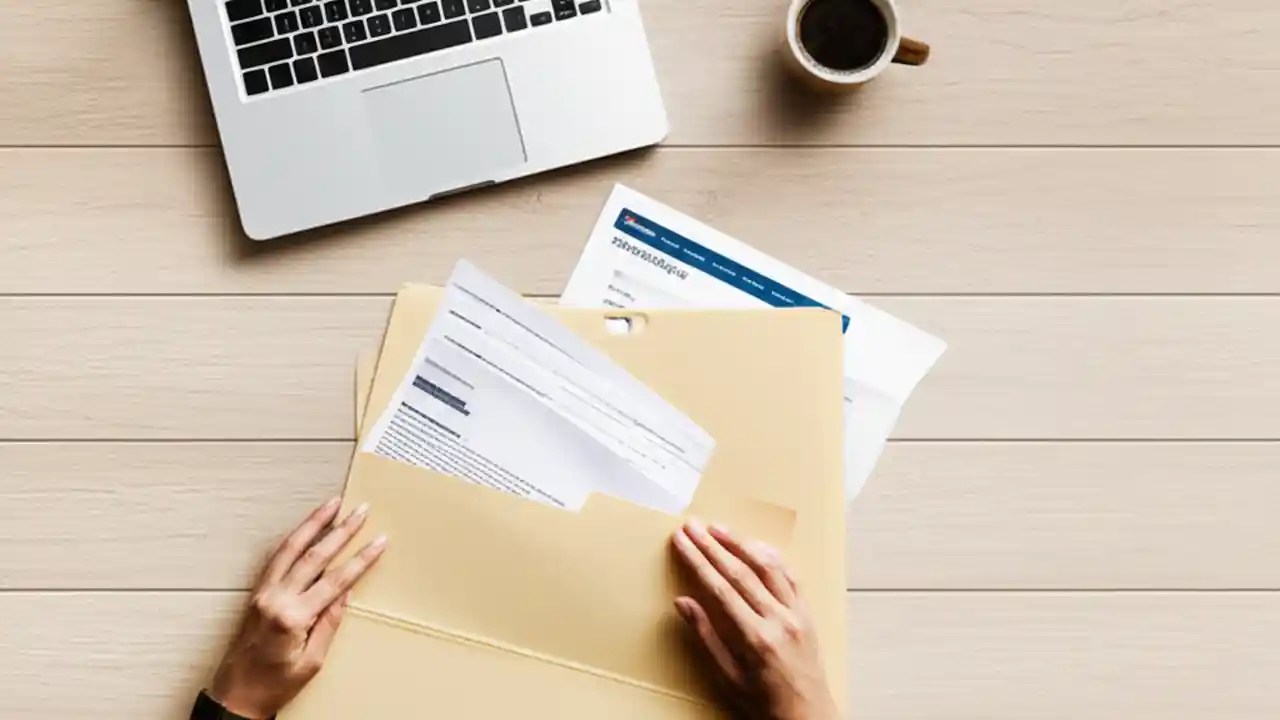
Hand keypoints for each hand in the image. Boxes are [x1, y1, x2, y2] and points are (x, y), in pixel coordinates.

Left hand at [209, 497, 387, 718]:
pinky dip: (292, 539)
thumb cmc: (273, 686)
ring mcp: (262, 593)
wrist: (236, 696)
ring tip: (332, 504)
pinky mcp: (255, 594)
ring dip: (313, 523)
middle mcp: (275, 599)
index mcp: (292, 617)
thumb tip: (344, 593)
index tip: (378, 542)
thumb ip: (329, 624)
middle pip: (314, 556)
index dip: (360, 560)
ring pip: (290, 548)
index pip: (335, 581)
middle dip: (340, 531)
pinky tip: (304, 528)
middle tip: (360, 511)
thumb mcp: (312, 662)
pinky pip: (275, 558)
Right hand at [671, 519, 837, 719]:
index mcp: (755, 638)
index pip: (720, 588)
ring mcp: (796, 614)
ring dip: (741, 544)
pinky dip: (773, 558)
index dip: (698, 561)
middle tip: (692, 526)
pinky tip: (756, 546)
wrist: (807, 717)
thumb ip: (706, 637)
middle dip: (712, 546)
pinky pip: (791, 577)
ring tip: (718, 528)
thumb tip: (682, 603)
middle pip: (740, 572)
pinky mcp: (808, 613)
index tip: (682, 541)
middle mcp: (779, 620)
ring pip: (767, 567)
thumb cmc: (763, 703)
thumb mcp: (727, 677)